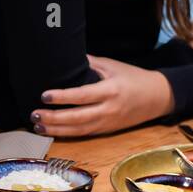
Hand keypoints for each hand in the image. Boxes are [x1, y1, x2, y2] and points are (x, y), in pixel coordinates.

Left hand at [34, 55, 173, 137]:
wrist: (158, 97)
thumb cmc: (134, 78)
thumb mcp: (113, 66)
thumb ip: (90, 63)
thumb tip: (67, 57)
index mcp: (111, 90)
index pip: (82, 95)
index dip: (62, 97)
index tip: (44, 95)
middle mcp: (109, 109)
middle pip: (78, 118)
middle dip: (54, 118)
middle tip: (34, 115)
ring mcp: (108, 122)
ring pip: (79, 130)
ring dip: (56, 130)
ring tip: (37, 126)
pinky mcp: (108, 130)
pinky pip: (85, 134)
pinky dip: (67, 134)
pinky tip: (52, 131)